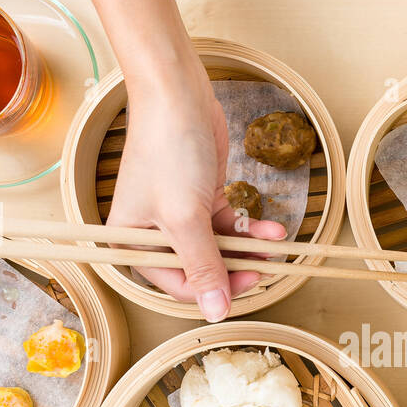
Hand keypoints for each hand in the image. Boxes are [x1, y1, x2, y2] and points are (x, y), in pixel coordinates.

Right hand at [107, 61, 285, 321]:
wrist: (177, 94)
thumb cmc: (167, 150)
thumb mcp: (185, 217)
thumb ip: (203, 266)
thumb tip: (216, 312)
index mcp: (132, 243)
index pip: (177, 285)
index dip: (213, 290)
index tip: (247, 285)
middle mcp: (153, 234)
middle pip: (201, 269)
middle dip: (235, 269)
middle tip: (265, 269)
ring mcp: (178, 216)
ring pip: (219, 249)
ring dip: (249, 250)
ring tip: (274, 247)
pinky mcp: (201, 199)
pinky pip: (228, 226)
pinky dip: (250, 229)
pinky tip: (271, 229)